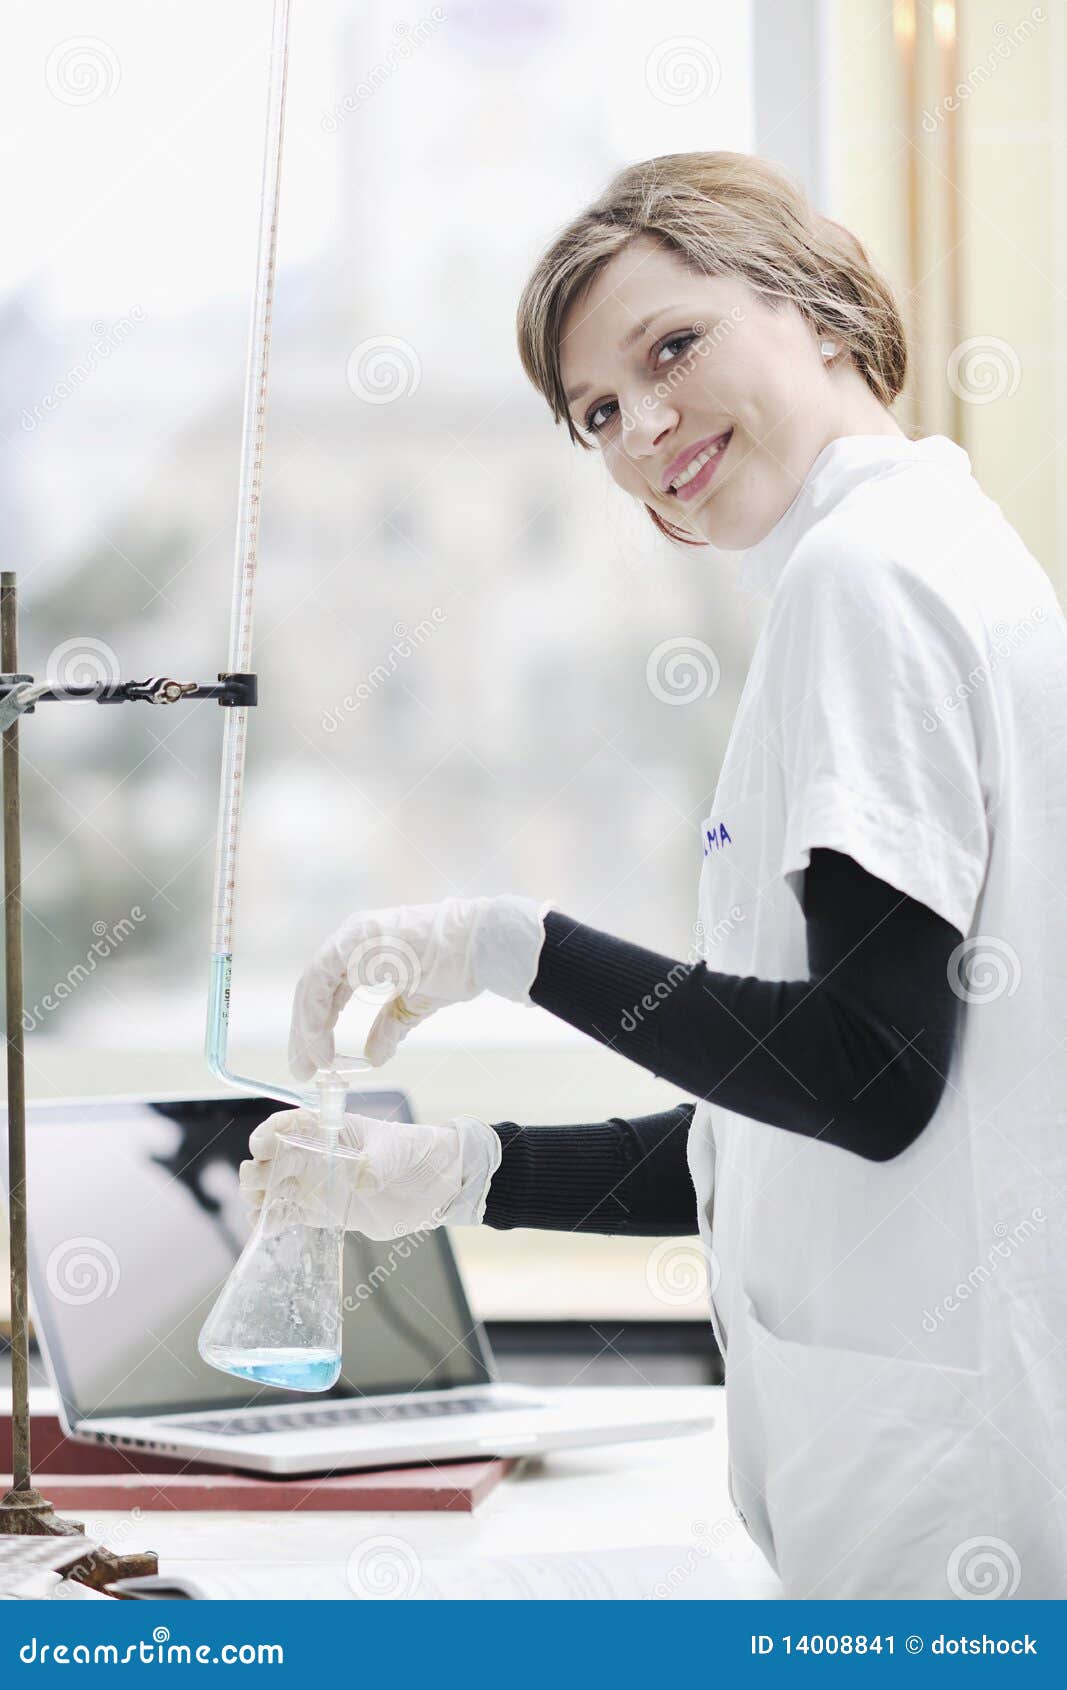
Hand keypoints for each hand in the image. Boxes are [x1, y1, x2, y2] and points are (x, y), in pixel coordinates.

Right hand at [238, 1108, 502, 1239]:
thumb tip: (362, 1181)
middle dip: (258, 1169)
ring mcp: (315, 1183)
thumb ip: (378, 1163)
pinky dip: (272, 1220)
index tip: (262, 1147)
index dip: (271, 1133)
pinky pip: (288, 1214)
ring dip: (259, 1196)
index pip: (290, 1125)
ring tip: (259, 1208)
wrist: (436, 1184)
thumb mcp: (399, 1151)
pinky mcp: (321, 1211)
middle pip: (273, 1158)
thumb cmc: (417, 1153)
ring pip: (273, 1187)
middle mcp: (315, 1154)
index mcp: (330, 1128)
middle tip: (258, 1184)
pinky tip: (265, 1227)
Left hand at [288, 893, 554, 1078]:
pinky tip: (319, 1041)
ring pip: (313, 986)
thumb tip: (373, 1056)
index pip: (329, 992)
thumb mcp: (415, 1003)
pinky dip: (315, 1013)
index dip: (318, 1027)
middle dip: (305, 1033)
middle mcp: (353, 940)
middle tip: (301, 1069)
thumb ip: (390, 1026)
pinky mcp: (355, 938)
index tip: (315, 1061)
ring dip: (307, 1027)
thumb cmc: (456, 965)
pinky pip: (321, 979)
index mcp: (365, 952)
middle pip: (315, 990)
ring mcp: (352, 936)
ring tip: (310, 1063)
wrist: (482, 945)